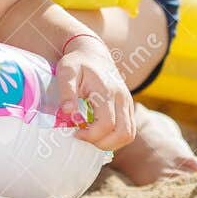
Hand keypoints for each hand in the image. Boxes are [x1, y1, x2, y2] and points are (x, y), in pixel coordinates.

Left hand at [54, 34, 135, 151]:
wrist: (94, 54)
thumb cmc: (78, 63)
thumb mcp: (66, 71)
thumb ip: (66, 91)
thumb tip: (68, 111)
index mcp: (107, 91)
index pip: (107, 124)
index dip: (91, 135)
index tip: (75, 132)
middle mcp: (122, 98)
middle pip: (123, 133)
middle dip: (103, 143)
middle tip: (84, 137)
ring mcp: (128, 102)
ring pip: (129, 134)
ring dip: (111, 143)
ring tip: (92, 136)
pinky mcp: (128, 106)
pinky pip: (129, 129)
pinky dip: (116, 138)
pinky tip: (99, 133)